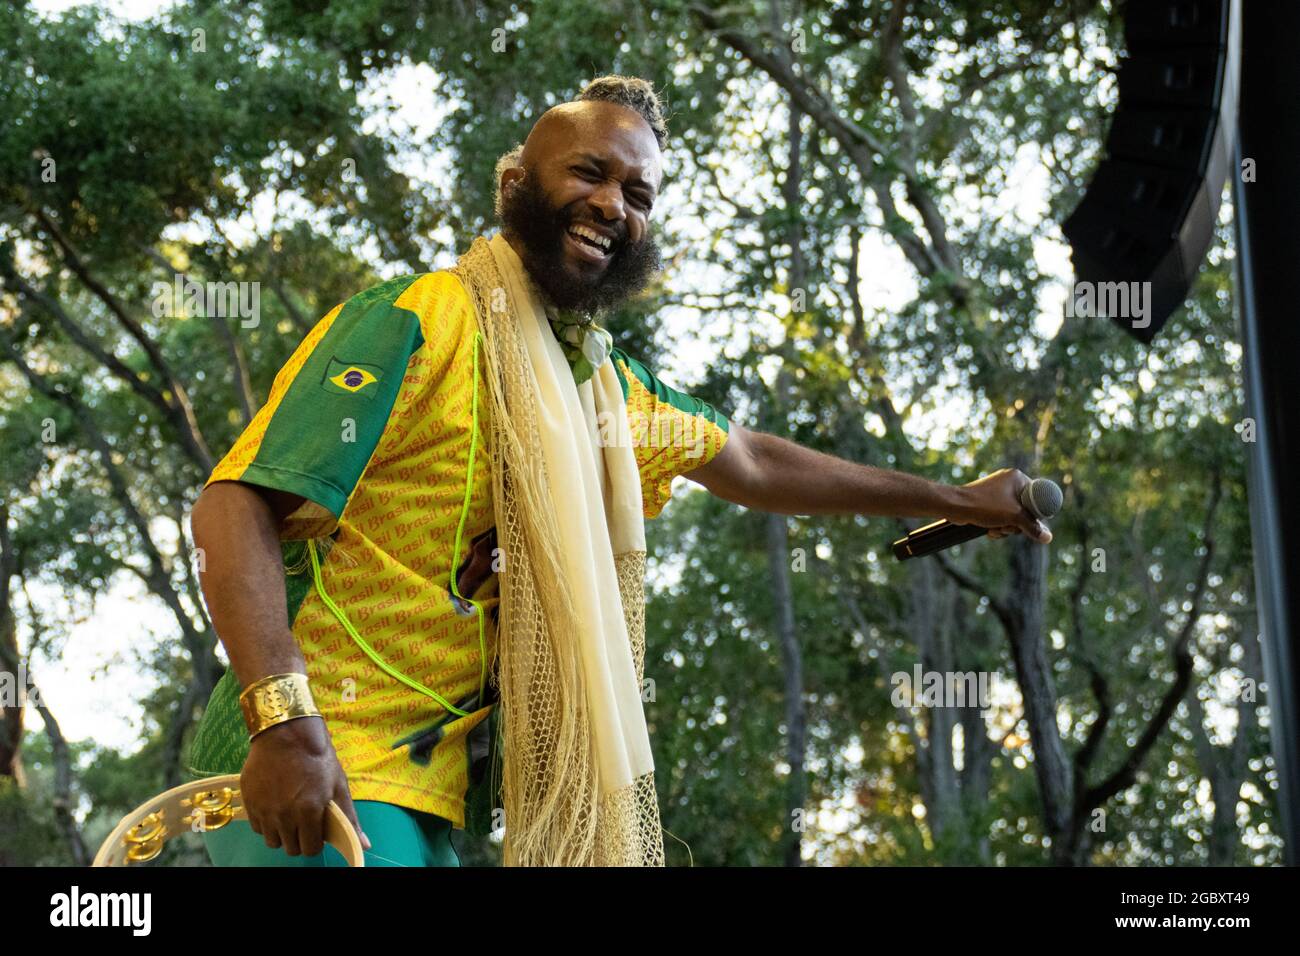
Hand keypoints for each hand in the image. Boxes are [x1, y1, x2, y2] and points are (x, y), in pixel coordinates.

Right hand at [239, 715, 370, 855]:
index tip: (317, 832)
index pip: (310, 849)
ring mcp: (264, 810)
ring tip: (289, 816)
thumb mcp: (338, 784)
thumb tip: (365, 845)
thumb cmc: (316, 757)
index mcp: (308, 811)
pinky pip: (257, 827)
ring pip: (272, 840)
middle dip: (300, 839)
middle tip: (304, 823)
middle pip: (291, 848)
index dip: (316, 843)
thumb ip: (349, 817)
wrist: (286, 732)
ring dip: (282, 834)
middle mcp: (283, 815)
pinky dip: (267, 823)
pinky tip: (275, 808)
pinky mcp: (249, 802)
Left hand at [947, 468, 1052, 543]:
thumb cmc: (984, 506)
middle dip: (1017, 524)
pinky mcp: (989, 503)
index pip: (1038, 497)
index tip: (1028, 522)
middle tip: (1007, 526)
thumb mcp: (1013, 517)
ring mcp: (998, 493)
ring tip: (995, 528)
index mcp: (1018, 478)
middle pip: (1026, 510)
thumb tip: (1048, 538)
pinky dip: (998, 526)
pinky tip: (989, 530)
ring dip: (1006, 527)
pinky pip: (1001, 517)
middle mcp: (1009, 482)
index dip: (1035, 513)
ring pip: (1013, 517)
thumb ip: (1033, 527)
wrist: (954, 506)